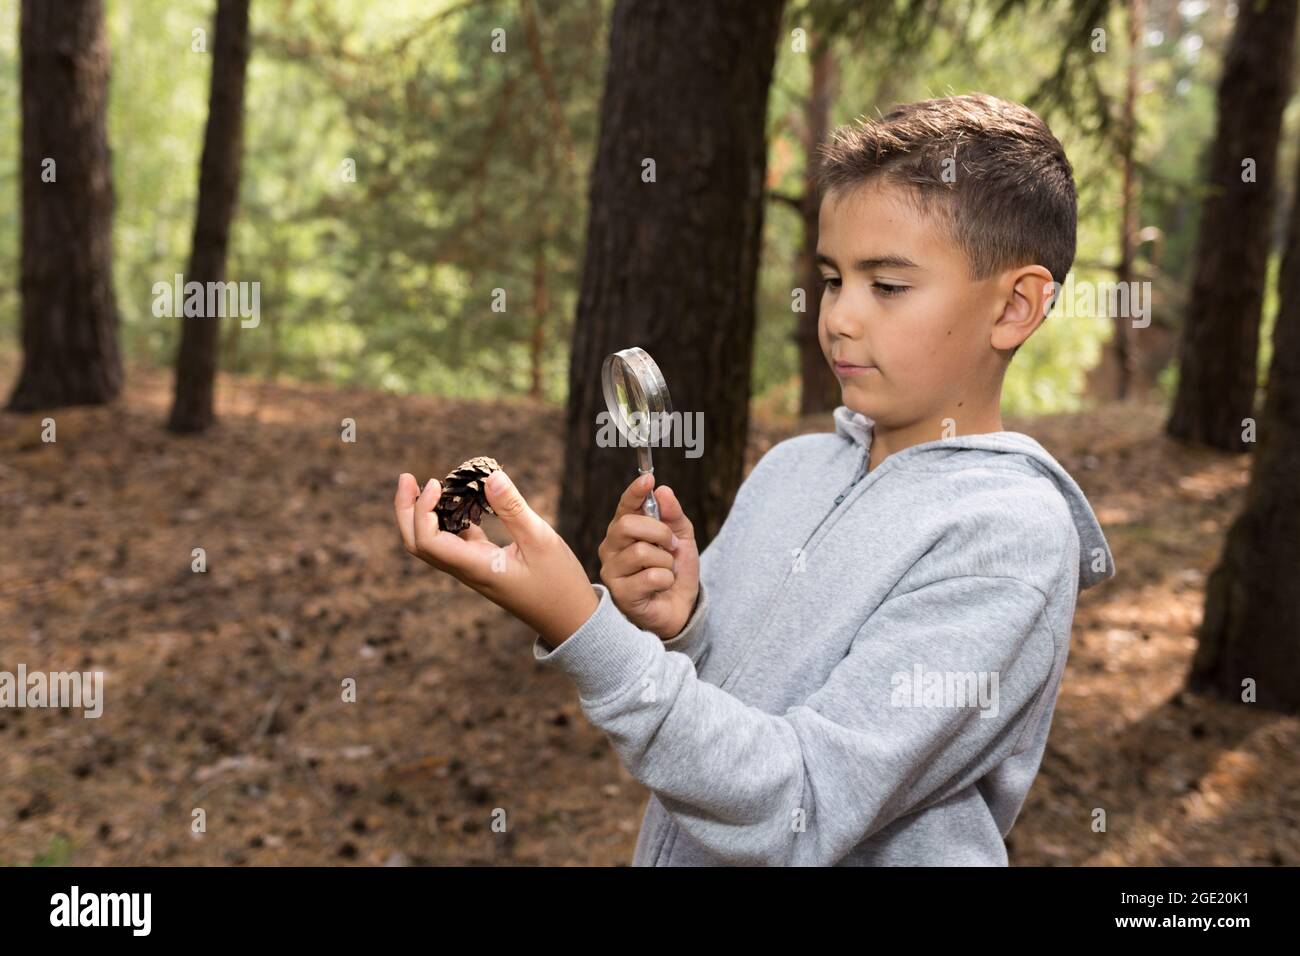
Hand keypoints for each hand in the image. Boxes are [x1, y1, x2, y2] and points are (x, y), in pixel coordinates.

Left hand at [393, 470, 598, 647]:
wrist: (570, 620)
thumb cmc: (559, 584)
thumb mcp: (541, 540)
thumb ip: (514, 508)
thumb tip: (491, 476)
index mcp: (476, 567)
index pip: (428, 542)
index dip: (422, 510)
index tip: (437, 483)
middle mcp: (468, 570)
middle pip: (418, 544)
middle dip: (406, 511)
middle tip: (407, 477)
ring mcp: (474, 569)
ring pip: (434, 543)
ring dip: (424, 514)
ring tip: (430, 484)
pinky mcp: (485, 565)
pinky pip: (457, 541)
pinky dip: (451, 518)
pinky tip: (462, 500)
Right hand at [597, 472, 699, 640]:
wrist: (680, 610)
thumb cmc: (674, 572)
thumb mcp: (681, 539)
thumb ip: (673, 515)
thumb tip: (663, 490)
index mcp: (623, 531)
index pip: (625, 506)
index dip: (634, 492)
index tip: (648, 478)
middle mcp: (611, 548)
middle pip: (627, 525)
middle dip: (660, 532)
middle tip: (673, 545)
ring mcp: (612, 571)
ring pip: (641, 552)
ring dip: (666, 561)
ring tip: (666, 571)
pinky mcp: (620, 593)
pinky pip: (650, 576)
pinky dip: (666, 580)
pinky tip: (661, 587)